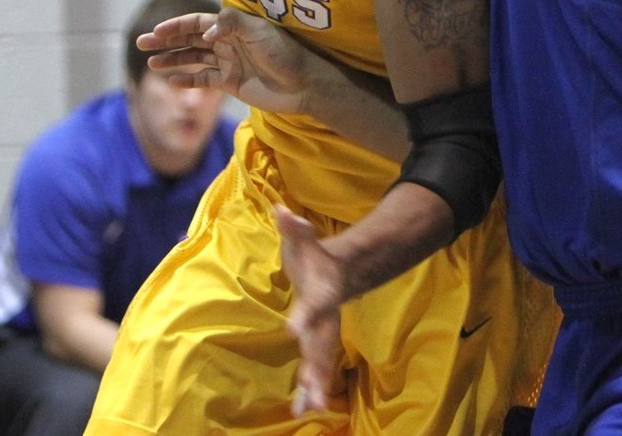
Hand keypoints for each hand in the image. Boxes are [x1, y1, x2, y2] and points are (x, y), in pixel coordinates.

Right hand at [139, 8, 309, 113]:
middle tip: (141, 43)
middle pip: (190, 39)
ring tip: (151, 63)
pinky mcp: (230, 83)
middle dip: (166, 41)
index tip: (156, 31)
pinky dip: (188, 80)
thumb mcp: (261, 31)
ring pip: (193, 59)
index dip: (176, 26)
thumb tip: (206, 30)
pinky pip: (204, 80)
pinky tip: (172, 81)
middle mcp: (227, 42)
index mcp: (232, 27)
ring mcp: (228, 63)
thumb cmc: (285, 54)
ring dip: (172, 60)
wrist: (304, 85)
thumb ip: (232, 24)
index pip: (197, 23)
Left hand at [275, 205, 344, 416]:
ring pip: (323, 362)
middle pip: (325, 343)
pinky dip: (310, 388)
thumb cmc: (316, 256)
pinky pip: (316, 368)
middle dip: (319, 367)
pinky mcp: (318, 343)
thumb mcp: (303, 239)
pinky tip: (301, 410)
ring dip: (316, 385)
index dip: (304, 316)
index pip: (314, 305)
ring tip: (309, 408)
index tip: (291, 330)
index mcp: (323, 292)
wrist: (342, 271)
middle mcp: (327, 317)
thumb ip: (294, 227)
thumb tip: (280, 210)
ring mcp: (325, 332)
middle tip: (315, 391)